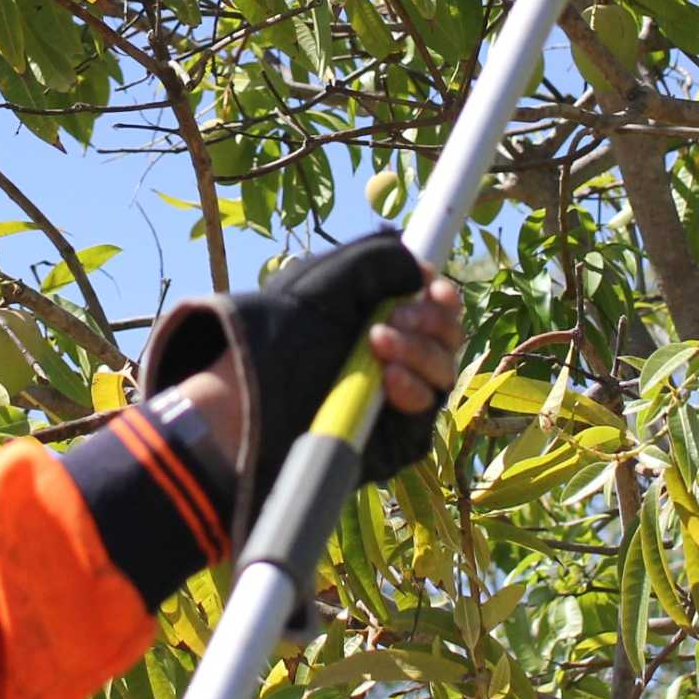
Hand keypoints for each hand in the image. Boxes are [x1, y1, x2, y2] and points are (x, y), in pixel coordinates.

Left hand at [144, 233, 466, 535]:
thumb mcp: (327, 280)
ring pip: (442, 374)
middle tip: (392, 320)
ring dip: (420, 352)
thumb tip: (422, 272)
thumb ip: (377, 262)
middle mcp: (395, 355)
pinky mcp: (394, 436)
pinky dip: (413, 391)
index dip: (442, 296)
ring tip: (377, 346)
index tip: (433, 289)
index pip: (434, 306)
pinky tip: (388, 381)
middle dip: (430, 322)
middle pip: (447, 339)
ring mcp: (397, 398)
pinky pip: (425, 416)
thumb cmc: (281, 333)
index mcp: (382, 316)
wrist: (251, 394)